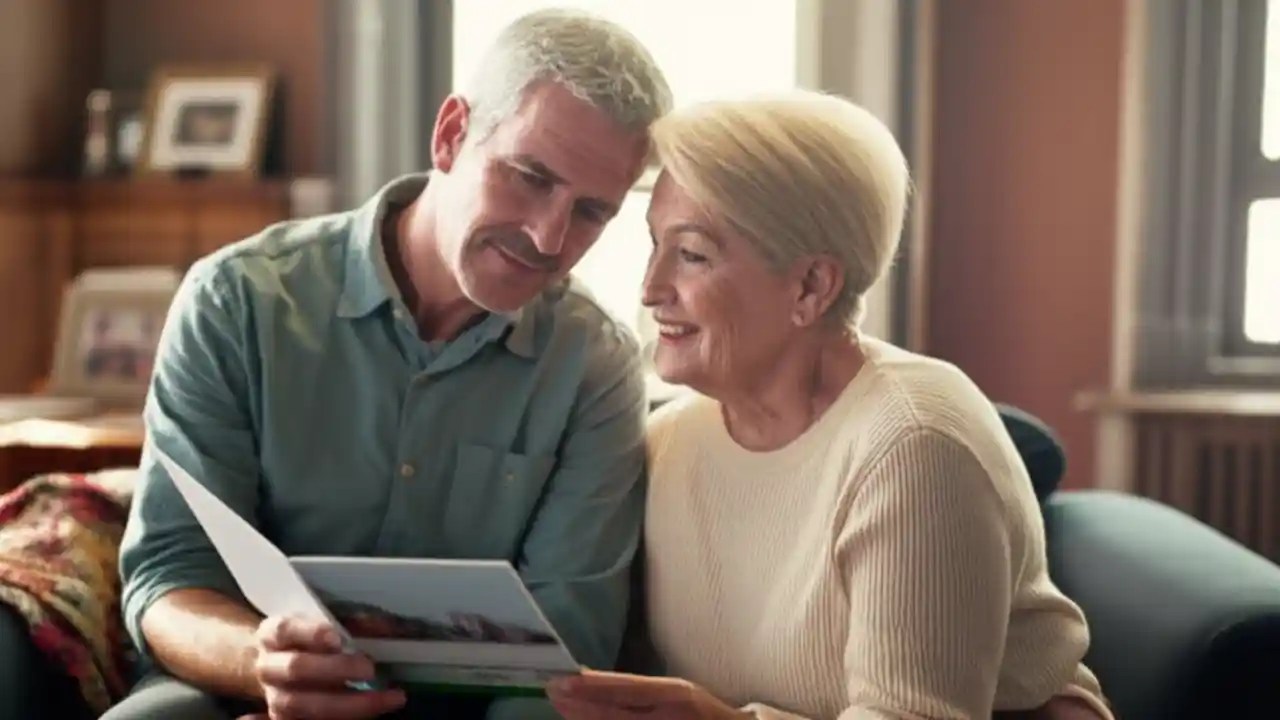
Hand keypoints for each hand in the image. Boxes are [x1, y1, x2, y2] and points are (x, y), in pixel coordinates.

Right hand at [237, 615, 405, 719]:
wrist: (278, 666)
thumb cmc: (308, 639)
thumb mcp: (323, 622)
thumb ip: (352, 623)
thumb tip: (385, 627)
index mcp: (272, 634)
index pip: (286, 630)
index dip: (311, 633)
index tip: (338, 638)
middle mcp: (268, 667)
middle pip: (295, 668)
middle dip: (335, 669)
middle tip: (369, 669)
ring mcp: (273, 697)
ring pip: (299, 705)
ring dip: (346, 705)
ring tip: (384, 699)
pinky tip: (372, 713)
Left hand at [546, 670, 749, 719]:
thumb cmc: (699, 713)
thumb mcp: (674, 693)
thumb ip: (640, 692)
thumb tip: (593, 682)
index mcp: (674, 694)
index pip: (627, 689)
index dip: (593, 686)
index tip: (563, 680)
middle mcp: (667, 714)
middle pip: (616, 713)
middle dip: (580, 706)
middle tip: (552, 692)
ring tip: (561, 708)